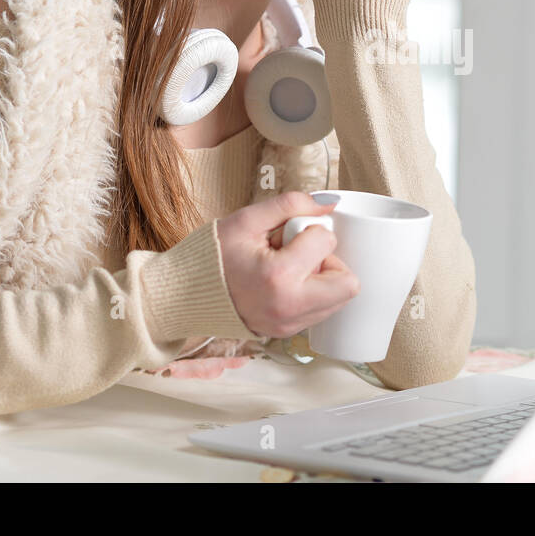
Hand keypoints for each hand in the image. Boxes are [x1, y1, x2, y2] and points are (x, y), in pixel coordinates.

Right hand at [215, 192, 358, 338]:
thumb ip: (292, 204)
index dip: (310, 230)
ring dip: (322, 279)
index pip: (328, 241)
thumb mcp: (247, 219)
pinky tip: (285, 283)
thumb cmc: (212, 257)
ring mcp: (289, 325)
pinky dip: (312, 294)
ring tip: (288, 269)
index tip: (286, 235)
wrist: (185, 295)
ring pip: (339, 299)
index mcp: (279, 276)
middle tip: (300, 254)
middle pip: (348, 284)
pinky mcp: (288, 332)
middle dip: (330, 261)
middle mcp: (289, 307)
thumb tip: (330, 202)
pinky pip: (321, 311)